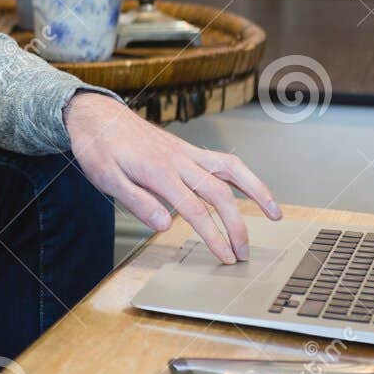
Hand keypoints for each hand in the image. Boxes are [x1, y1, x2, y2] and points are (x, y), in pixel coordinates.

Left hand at [65, 91, 280, 263]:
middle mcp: (179, 160)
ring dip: (256, 191)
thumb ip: (138, 202)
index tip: (226, 256)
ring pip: (231, 169)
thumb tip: (166, 225)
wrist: (98, 116)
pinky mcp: (188, 149)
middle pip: (219, 194)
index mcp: (159, 172)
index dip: (214, 236)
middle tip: (244, 253)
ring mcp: (186, 152)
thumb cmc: (99, 149)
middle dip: (237, 225)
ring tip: (275, 213)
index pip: (195, 211)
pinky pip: (222, 160)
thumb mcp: (107, 179)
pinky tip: (251, 189)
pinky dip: (242, 176)